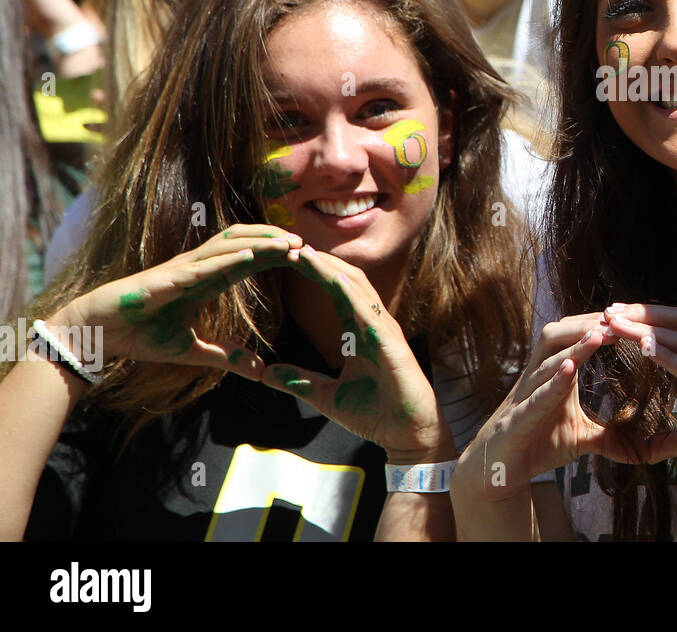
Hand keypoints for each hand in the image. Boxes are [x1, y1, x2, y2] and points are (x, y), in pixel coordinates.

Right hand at [47, 224, 300, 376]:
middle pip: (243, 243)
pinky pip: (201, 266)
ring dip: (259, 242)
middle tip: (306, 242)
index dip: (275, 254)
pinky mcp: (165, 280)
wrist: (98, 334)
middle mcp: (197, 269)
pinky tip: (250, 256)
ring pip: (227, 246)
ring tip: (287, 241)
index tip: (306, 256)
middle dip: (274, 239)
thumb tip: (259, 371)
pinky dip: (227, 259)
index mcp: (206, 281)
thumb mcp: (192, 350)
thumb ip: (226, 356)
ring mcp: (181, 271)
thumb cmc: (140, 336)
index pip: (248, 260)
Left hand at [260, 245, 445, 461]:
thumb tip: (267, 373)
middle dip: (320, 262)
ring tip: (305, 254)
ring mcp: (384, 330)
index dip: (315, 272)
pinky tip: (332, 279)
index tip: (290, 258)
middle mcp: (373, 323)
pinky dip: (350, 292)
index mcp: (361, 331)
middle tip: (291, 244)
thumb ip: (299, 381)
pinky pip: (368, 310)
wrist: (405, 435)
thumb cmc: (374, 415)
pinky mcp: (390, 343)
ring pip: (357, 288)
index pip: (336, 291)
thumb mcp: (325, 397)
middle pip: (346, 280)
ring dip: (331, 269)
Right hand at [453, 313, 635, 500]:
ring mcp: (526, 395)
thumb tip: (650, 450)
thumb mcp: (583, 438)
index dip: (597, 325)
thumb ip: (613, 438)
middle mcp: (538, 376)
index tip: (627, 318)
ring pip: (545, 359)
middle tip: (617, 320)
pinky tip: (568, 370)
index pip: (574, 337)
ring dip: (572, 346)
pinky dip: (552, 382)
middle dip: (586, 324)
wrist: (498, 469)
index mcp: (555, 374)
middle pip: (557, 334)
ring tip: (598, 335)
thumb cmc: (540, 444)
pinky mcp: (517, 419)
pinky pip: (535, 395)